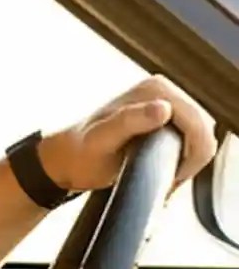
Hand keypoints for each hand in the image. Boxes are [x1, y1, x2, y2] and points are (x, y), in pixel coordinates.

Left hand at [39, 75, 217, 192]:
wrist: (66, 160)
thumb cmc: (80, 153)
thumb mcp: (102, 140)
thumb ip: (129, 122)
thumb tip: (164, 109)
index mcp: (154, 90)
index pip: (197, 125)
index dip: (189, 156)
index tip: (169, 176)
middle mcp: (161, 90)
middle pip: (202, 131)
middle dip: (188, 160)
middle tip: (163, 179)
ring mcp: (164, 102)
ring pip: (200, 138)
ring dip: (186, 161)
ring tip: (160, 175)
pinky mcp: (164, 117)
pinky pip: (191, 140)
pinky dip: (183, 158)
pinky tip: (162, 168)